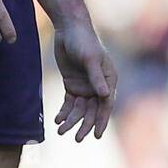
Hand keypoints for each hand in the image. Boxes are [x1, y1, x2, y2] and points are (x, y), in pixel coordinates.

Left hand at [53, 24, 116, 140]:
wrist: (68, 29)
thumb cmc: (83, 41)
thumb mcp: (90, 59)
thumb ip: (96, 77)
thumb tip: (106, 96)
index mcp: (109, 79)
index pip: (106, 104)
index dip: (102, 120)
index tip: (96, 135)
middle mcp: (99, 85)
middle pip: (93, 110)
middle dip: (85, 124)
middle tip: (77, 138)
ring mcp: (85, 86)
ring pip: (80, 109)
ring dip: (71, 120)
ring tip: (60, 130)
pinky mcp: (72, 84)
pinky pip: (69, 103)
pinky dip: (64, 111)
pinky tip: (57, 119)